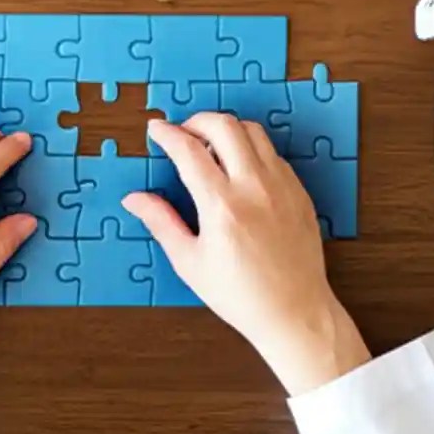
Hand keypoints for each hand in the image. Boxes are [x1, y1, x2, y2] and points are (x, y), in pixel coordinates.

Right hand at [123, 115, 371, 395]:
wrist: (294, 312)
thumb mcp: (190, 262)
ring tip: (211, 148)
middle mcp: (254, 188)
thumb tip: (134, 199)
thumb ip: (161, 222)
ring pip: (252, 131)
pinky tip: (239, 169)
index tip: (157, 130)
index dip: (167, 134)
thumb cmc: (241, 295)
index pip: (188, 150)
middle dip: (197, 121)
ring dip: (227, 130)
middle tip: (183, 134)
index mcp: (222, 206)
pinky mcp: (298, 191)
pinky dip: (251, 149)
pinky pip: (273, 153)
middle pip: (223, 125)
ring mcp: (281, 186)